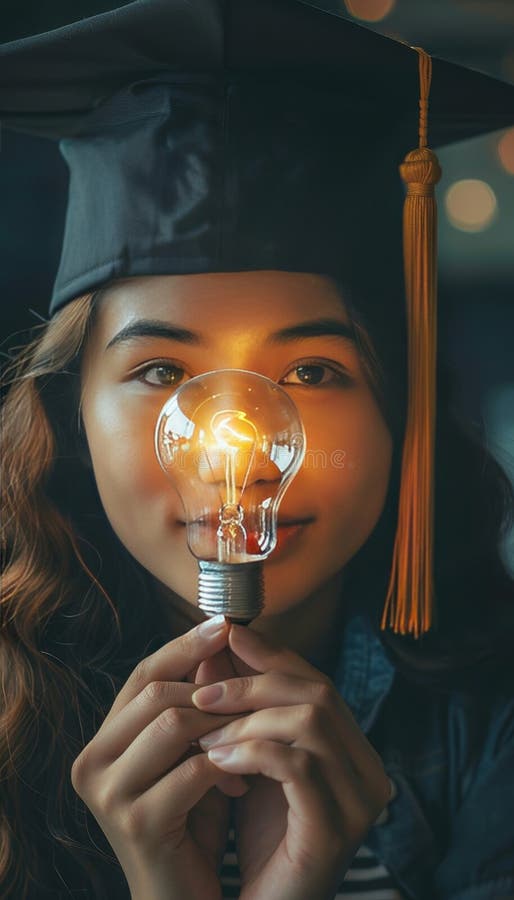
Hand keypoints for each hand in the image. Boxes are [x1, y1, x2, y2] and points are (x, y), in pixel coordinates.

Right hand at [70, 615, 247, 899]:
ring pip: (173, 722)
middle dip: (211, 690)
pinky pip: (193, 770)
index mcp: (103, 741)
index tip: (227, 623)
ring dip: (222, 727)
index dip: (185, 646)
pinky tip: (242, 786)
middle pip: (156, 692)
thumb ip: (199, 702)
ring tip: (249, 743)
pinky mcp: (136, 822)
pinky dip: (227, 769)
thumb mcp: (194, 753)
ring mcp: (108, 793)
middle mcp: (92, 762)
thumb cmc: (191, 822)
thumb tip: (224, 638)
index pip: (144, 674)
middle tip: (252, 697)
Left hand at [192, 624, 392, 899]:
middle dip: (255, 682)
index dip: (273, 655)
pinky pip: (297, 767)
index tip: (229, 635)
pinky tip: (216, 761)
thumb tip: (211, 649)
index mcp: (353, 751)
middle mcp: (368, 771)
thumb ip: (239, 710)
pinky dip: (252, 753)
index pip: (316, 682)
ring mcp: (358, 802)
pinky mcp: (335, 831)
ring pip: (309, 722)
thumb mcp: (251, 762)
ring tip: (204, 733)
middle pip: (317, 693)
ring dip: (247, 719)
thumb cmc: (259, 839)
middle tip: (204, 691)